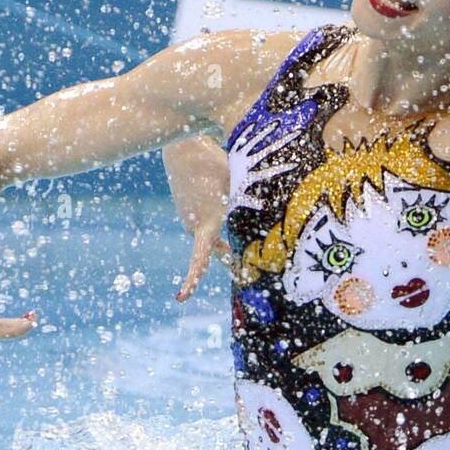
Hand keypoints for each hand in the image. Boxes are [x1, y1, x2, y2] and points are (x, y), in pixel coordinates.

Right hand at [164, 134, 234, 300]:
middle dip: (234, 261)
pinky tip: (218, 197)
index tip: (181, 298)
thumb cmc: (215, 166)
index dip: (192, 279)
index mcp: (206, 225)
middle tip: (249, 274)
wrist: (185, 151)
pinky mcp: (189, 214)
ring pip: (215, 238)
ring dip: (229, 235)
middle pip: (219, 252)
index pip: (200, 258)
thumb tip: (267, 220)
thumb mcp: (236, 187)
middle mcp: (195, 228)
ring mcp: (190, 221)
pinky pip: (208, 226)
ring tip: (233, 212)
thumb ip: (246, 209)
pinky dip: (219, 220)